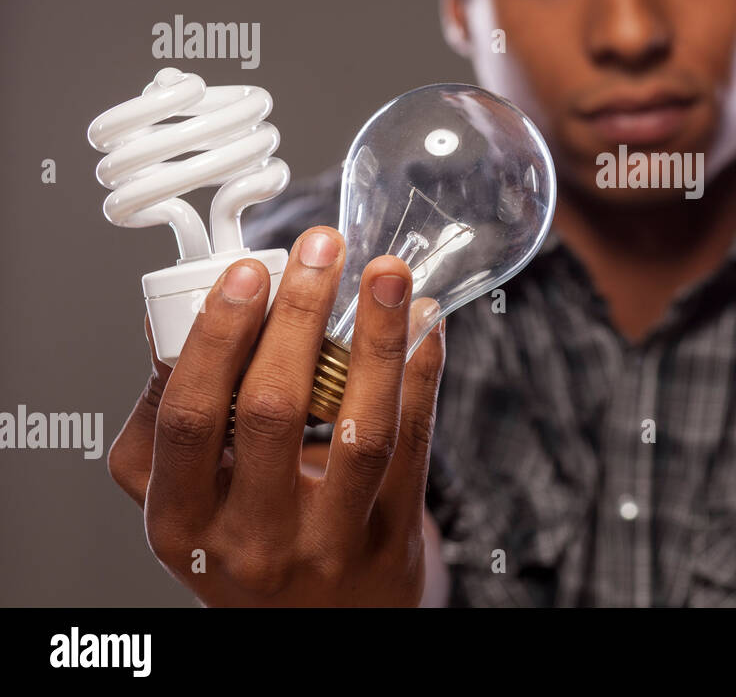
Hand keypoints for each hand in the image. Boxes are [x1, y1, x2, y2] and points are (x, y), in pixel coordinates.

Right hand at [107, 226, 446, 605]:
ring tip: (387, 273)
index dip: (217, 336)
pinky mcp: (391, 541)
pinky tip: (424, 325)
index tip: (248, 272)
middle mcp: (251, 539)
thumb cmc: (245, 543)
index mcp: (182, 520)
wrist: (315, 629)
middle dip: (299, 315)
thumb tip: (169, 319)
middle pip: (273, 410)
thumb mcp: (186, 498)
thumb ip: (172, 418)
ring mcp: (328, 545)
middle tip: (321, 250)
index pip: (188, 416)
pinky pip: (413, 445)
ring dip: (377, 337)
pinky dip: (422, 375)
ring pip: (360, 428)